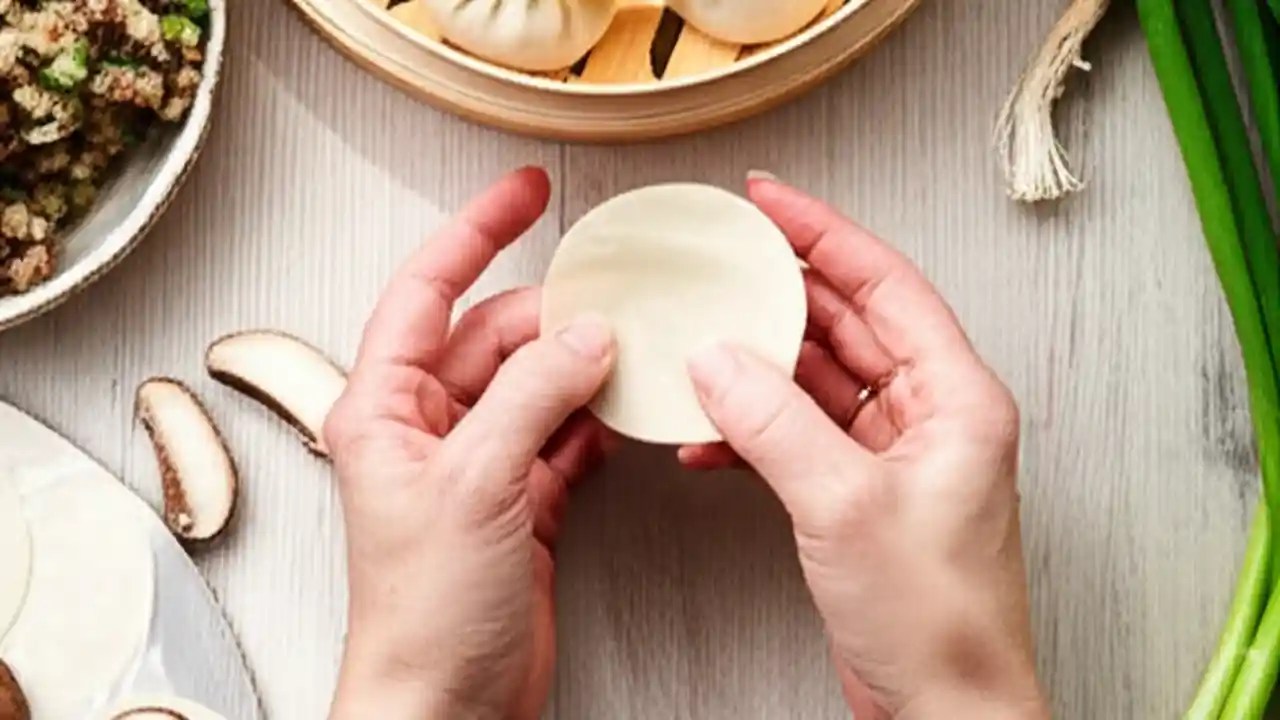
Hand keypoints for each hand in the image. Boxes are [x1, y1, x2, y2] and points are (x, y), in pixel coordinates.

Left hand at [325, 168, 616, 719]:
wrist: (446, 702)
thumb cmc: (420, 616)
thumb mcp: (475, 484)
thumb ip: (532, 397)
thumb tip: (582, 336)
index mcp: (385, 408)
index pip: (428, 291)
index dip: (475, 232)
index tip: (523, 194)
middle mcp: (428, 429)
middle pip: (496, 338)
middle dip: (552, 317)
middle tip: (610, 300)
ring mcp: (477, 464)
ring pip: (535, 386)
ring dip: (580, 368)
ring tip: (626, 348)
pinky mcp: (519, 501)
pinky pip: (562, 437)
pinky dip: (594, 421)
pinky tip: (621, 411)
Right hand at [681, 177, 1046, 719]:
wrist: (943, 708)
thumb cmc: (936, 621)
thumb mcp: (844, 505)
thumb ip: (773, 423)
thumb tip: (717, 359)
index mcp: (956, 397)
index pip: (885, 283)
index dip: (824, 233)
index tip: (770, 202)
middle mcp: (930, 415)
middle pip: (850, 321)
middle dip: (783, 290)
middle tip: (725, 260)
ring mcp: (894, 454)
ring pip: (819, 377)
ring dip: (760, 363)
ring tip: (704, 341)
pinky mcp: (861, 492)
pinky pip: (801, 433)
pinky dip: (754, 429)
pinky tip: (710, 437)